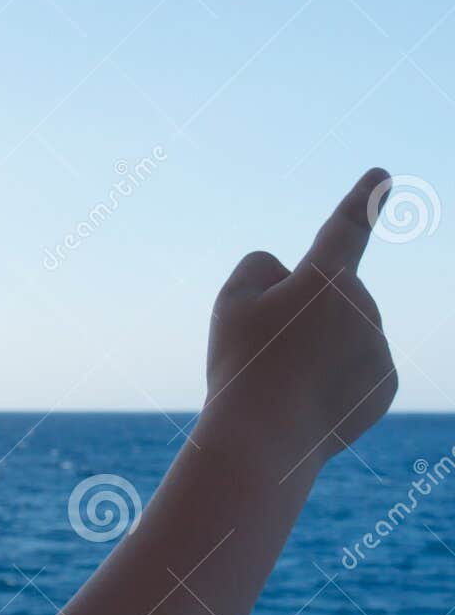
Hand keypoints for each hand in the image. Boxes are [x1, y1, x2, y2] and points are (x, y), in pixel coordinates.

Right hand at [200, 168, 396, 475]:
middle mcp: (362, 306)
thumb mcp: (229, 304)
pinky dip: (333, 380)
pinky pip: (357, 370)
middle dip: (303, 316)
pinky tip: (306, 402)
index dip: (362, 199)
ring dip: (316, 351)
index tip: (381, 176)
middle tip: (265, 353)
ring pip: (343, 336)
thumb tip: (285, 270)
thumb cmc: (243, 366)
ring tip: (282, 383)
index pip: (346, 228)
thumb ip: (257, 269)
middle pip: (328, 300)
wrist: (266, 438)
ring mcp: (379, 347)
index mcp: (324, 278)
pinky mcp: (385, 385)